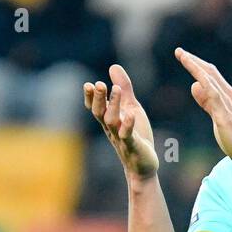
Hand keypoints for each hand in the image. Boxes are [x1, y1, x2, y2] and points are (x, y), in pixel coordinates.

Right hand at [84, 64, 158, 179]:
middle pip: (99, 112)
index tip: (88, 85)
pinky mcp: (133, 145)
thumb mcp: (131, 107)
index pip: (95, 106)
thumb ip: (124, 88)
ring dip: (113, 105)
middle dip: (98, 98)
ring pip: (112, 121)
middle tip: (97, 84)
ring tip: (116, 89)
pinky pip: (128, 135)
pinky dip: (128, 125)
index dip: (91, 97)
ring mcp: (121, 137)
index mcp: (109, 119)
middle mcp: (111, 128)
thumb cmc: (136, 135)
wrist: (143, 165)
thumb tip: (113, 66)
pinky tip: (131, 115)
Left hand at [175, 48, 231, 169]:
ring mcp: (228, 104)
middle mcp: (229, 96)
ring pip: (210, 78)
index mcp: (228, 97)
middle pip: (210, 72)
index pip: (211, 76)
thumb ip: (206, 102)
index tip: (183, 57)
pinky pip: (213, 93)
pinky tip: (194, 75)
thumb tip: (194, 85)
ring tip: (182, 55)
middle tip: (179, 51)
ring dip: (195, 66)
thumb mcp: (218, 116)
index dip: (197, 65)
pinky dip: (204, 81)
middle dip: (194, 61)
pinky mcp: (225, 114)